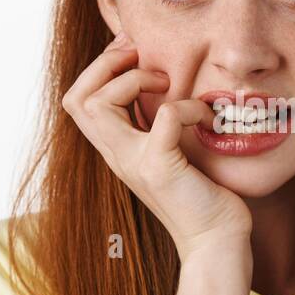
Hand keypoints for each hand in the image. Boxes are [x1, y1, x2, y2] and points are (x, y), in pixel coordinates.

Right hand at [61, 30, 253, 262]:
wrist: (217, 242)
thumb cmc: (203, 195)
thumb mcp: (171, 152)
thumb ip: (158, 124)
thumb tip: (167, 79)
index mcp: (117, 149)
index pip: (77, 101)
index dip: (99, 69)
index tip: (134, 52)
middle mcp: (118, 156)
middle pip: (76, 99)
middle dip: (106, 64)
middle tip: (143, 57)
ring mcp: (135, 163)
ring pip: (98, 105)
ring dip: (134, 79)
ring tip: (166, 83)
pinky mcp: (161, 168)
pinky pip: (166, 117)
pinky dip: (190, 106)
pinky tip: (208, 119)